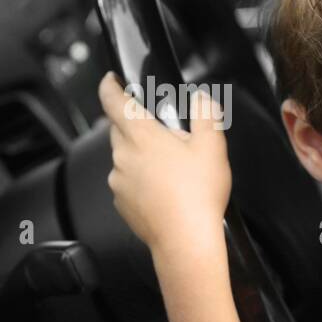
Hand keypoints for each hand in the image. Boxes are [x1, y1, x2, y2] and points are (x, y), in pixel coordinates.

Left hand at [97, 72, 231, 255]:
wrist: (186, 241)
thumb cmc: (197, 194)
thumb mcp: (212, 146)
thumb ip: (206, 114)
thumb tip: (202, 99)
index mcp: (141, 135)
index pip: (113, 101)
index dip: (109, 86)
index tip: (110, 80)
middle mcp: (123, 156)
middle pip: (120, 129)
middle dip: (137, 126)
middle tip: (165, 135)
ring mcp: (119, 181)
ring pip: (125, 158)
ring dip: (142, 157)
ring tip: (172, 169)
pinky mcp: (122, 203)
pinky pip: (128, 183)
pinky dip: (141, 181)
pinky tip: (165, 190)